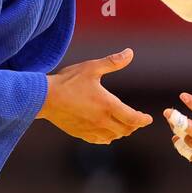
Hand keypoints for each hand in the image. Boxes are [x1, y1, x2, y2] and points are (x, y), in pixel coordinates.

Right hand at [38, 48, 152, 143]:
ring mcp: (91, 129)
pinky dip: (108, 138)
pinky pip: (100, 140)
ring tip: (124, 125)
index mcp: (108, 105)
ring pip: (114, 137)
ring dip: (121, 132)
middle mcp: (102, 121)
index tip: (148, 119)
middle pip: (126, 130)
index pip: (133, 118)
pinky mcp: (81, 133)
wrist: (44, 98)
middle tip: (137, 120)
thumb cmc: (68, 81)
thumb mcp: (91, 68)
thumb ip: (112, 62)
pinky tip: (107, 133)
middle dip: (134, 126)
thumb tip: (130, 52)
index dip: (143, 120)